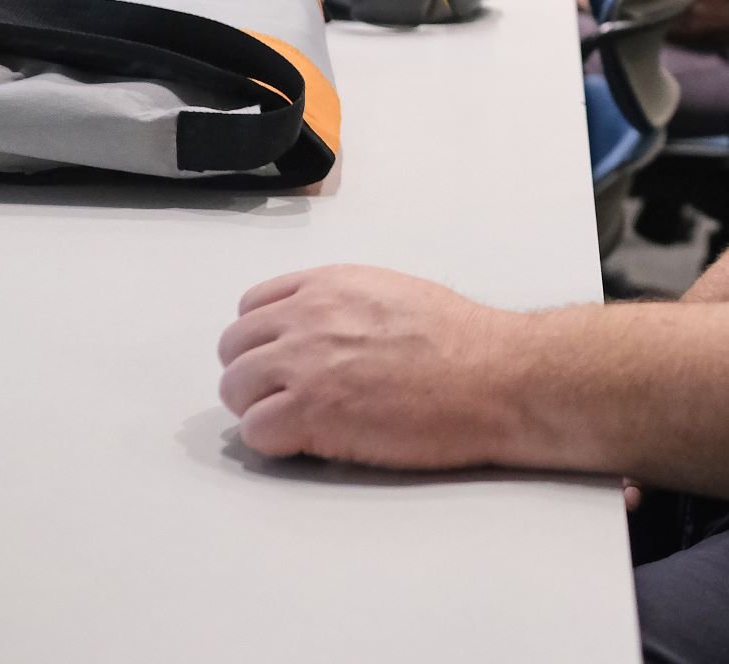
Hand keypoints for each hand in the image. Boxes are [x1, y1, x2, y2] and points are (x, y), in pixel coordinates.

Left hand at [217, 265, 526, 467]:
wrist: (495, 376)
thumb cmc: (462, 342)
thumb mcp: (392, 294)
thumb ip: (341, 307)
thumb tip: (318, 333)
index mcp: (328, 285)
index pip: (252, 308)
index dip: (264, 340)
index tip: (283, 361)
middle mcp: (308, 317)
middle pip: (233, 349)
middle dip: (255, 376)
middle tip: (289, 398)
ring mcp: (305, 365)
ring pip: (236, 390)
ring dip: (261, 409)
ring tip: (301, 423)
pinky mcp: (312, 413)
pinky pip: (256, 432)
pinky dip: (277, 443)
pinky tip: (312, 442)